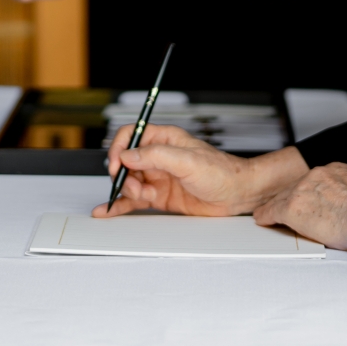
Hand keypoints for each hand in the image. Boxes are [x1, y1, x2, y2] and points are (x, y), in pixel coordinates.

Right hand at [91, 123, 308, 217]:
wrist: (237, 194)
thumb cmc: (221, 171)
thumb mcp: (188, 161)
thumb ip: (156, 156)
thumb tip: (129, 155)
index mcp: (164, 139)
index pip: (131, 136)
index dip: (119, 148)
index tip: (116, 164)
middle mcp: (158, 157)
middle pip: (126, 161)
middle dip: (124, 175)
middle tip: (134, 186)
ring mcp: (157, 177)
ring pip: (129, 181)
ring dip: (129, 190)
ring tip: (144, 196)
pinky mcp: (159, 196)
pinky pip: (134, 200)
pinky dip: (121, 205)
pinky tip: (109, 209)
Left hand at [254, 162, 346, 250]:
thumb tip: (345, 205)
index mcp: (336, 170)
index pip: (315, 179)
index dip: (309, 191)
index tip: (308, 198)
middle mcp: (317, 175)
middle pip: (297, 186)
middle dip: (292, 197)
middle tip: (287, 208)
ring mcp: (302, 189)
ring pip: (284, 197)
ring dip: (278, 206)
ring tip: (269, 213)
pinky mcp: (292, 206)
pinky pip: (274, 210)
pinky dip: (267, 215)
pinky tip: (263, 219)